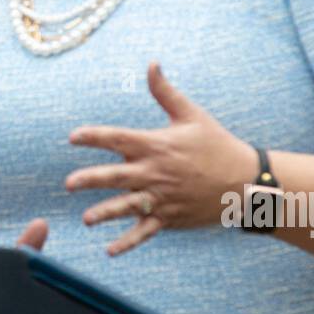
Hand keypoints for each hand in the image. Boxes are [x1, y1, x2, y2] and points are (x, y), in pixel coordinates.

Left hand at [65, 61, 257, 255]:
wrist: (245, 181)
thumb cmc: (216, 144)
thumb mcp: (191, 114)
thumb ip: (165, 91)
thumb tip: (152, 63)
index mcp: (156, 145)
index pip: (118, 138)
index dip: (94, 137)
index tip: (73, 137)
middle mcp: (155, 172)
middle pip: (116, 175)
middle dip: (91, 179)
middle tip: (69, 184)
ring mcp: (162, 197)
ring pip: (127, 206)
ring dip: (106, 213)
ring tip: (87, 219)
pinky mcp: (170, 217)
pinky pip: (145, 231)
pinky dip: (128, 242)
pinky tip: (110, 250)